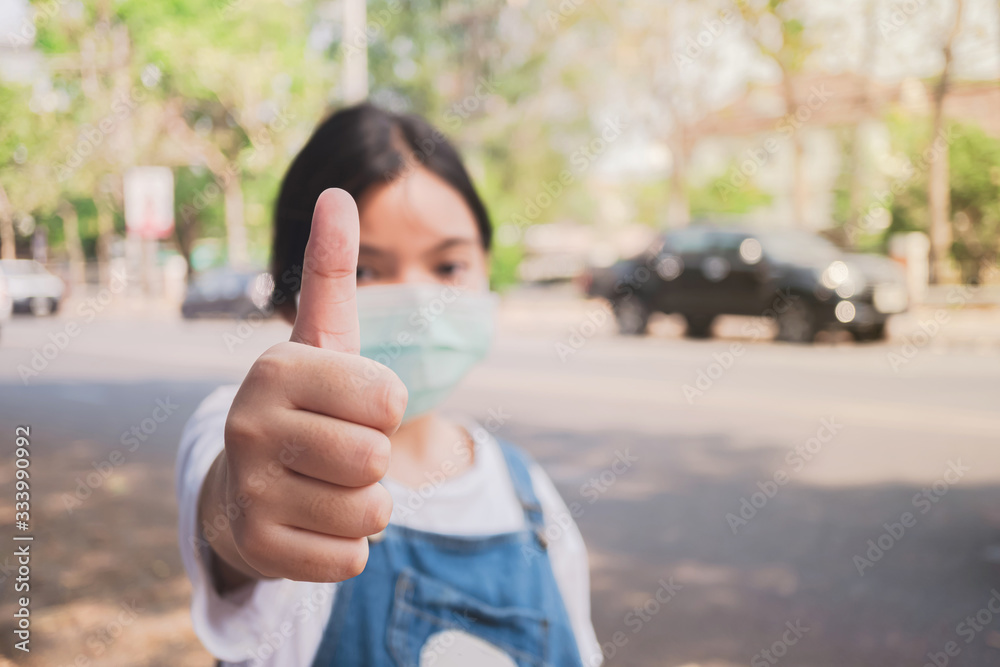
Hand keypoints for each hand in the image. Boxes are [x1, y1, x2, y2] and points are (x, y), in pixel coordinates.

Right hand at [200, 188, 406, 586]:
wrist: (242, 488)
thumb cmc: (303, 406)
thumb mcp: (320, 340)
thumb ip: (332, 272)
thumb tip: (337, 194)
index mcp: (275, 368)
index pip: (389, 400)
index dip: (384, 409)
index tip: (349, 405)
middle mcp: (248, 424)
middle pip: (376, 459)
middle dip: (374, 460)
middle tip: (336, 451)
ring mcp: (247, 489)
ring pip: (369, 513)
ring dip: (363, 505)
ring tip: (323, 485)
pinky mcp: (256, 547)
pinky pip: (350, 559)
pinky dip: (346, 546)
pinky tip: (310, 522)